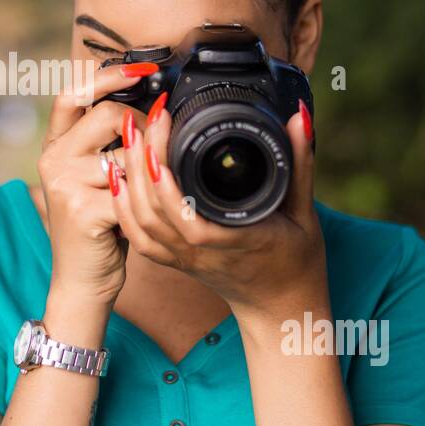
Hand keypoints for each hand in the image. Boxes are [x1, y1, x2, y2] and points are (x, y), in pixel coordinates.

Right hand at [37, 61, 158, 305]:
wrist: (82, 280)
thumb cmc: (97, 225)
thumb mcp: (94, 178)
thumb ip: (104, 143)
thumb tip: (147, 105)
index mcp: (54, 146)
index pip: (72, 94)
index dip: (106, 76)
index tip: (143, 69)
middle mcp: (52, 160)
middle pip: (106, 116)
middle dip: (140, 127)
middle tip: (152, 150)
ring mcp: (64, 184)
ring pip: (125, 153)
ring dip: (146, 170)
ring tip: (145, 190)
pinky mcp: (83, 210)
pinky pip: (131, 187)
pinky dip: (147, 197)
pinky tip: (144, 210)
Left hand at [110, 96, 326, 320]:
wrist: (281, 308)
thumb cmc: (297, 260)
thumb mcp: (305, 211)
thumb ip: (300, 163)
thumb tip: (298, 117)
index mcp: (236, 239)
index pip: (189, 216)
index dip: (166, 181)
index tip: (162, 133)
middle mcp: (202, 251)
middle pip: (154, 211)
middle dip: (140, 162)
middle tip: (140, 120)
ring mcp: (184, 258)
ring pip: (141, 223)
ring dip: (128, 179)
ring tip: (127, 137)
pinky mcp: (174, 260)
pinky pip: (139, 237)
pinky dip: (123, 207)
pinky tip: (118, 175)